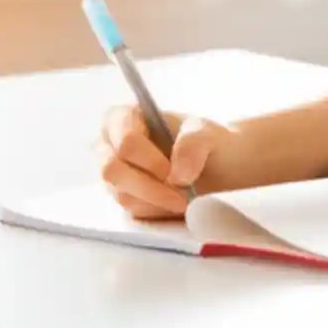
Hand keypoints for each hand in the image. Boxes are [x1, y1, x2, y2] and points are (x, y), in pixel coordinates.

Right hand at [97, 106, 233, 219]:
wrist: (216, 169)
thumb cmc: (207, 143)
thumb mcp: (209, 134)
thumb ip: (193, 144)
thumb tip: (176, 175)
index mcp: (125, 117)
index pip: (124, 140)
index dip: (148, 159)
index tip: (171, 170)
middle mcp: (110, 145)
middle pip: (113, 170)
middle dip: (151, 186)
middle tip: (183, 194)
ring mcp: (113, 174)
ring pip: (122, 194)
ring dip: (158, 200)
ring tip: (185, 197)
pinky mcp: (122, 197)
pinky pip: (132, 210)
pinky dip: (157, 210)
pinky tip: (175, 202)